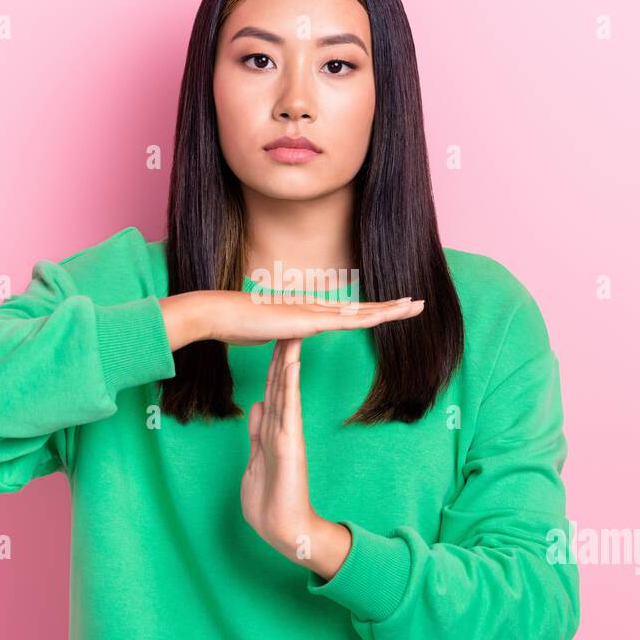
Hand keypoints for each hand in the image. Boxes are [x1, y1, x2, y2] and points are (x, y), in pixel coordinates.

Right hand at [161, 289, 424, 350]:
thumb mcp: (268, 331)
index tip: (393, 309)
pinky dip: (368, 319)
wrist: (221, 314)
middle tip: (418, 303)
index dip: (372, 310)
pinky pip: (346, 321)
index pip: (348, 311)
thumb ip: (282, 333)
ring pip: (361, 311)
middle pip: (362, 308)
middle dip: (392, 306)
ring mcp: (314, 311)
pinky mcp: (308, 321)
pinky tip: (386, 318)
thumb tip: (287, 336)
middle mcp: (316, 306)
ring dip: (390, 310)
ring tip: (415, 306)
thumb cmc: (238, 324)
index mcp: (308, 310)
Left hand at [240, 337, 351, 578]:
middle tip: (288, 319)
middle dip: (281, 351)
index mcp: (272, 429)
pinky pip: (288, 406)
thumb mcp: (255, 459)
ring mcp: (287, 432)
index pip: (271, 387)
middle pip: (279, 381)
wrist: (283, 528)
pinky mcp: (289, 442)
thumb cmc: (269, 500)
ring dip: (287, 358)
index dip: (271, 361)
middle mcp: (282, 425)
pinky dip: (288, 383)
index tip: (272, 335)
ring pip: (285, 387)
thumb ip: (257, 432)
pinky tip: (291, 361)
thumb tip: (257, 405)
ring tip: (294, 329)